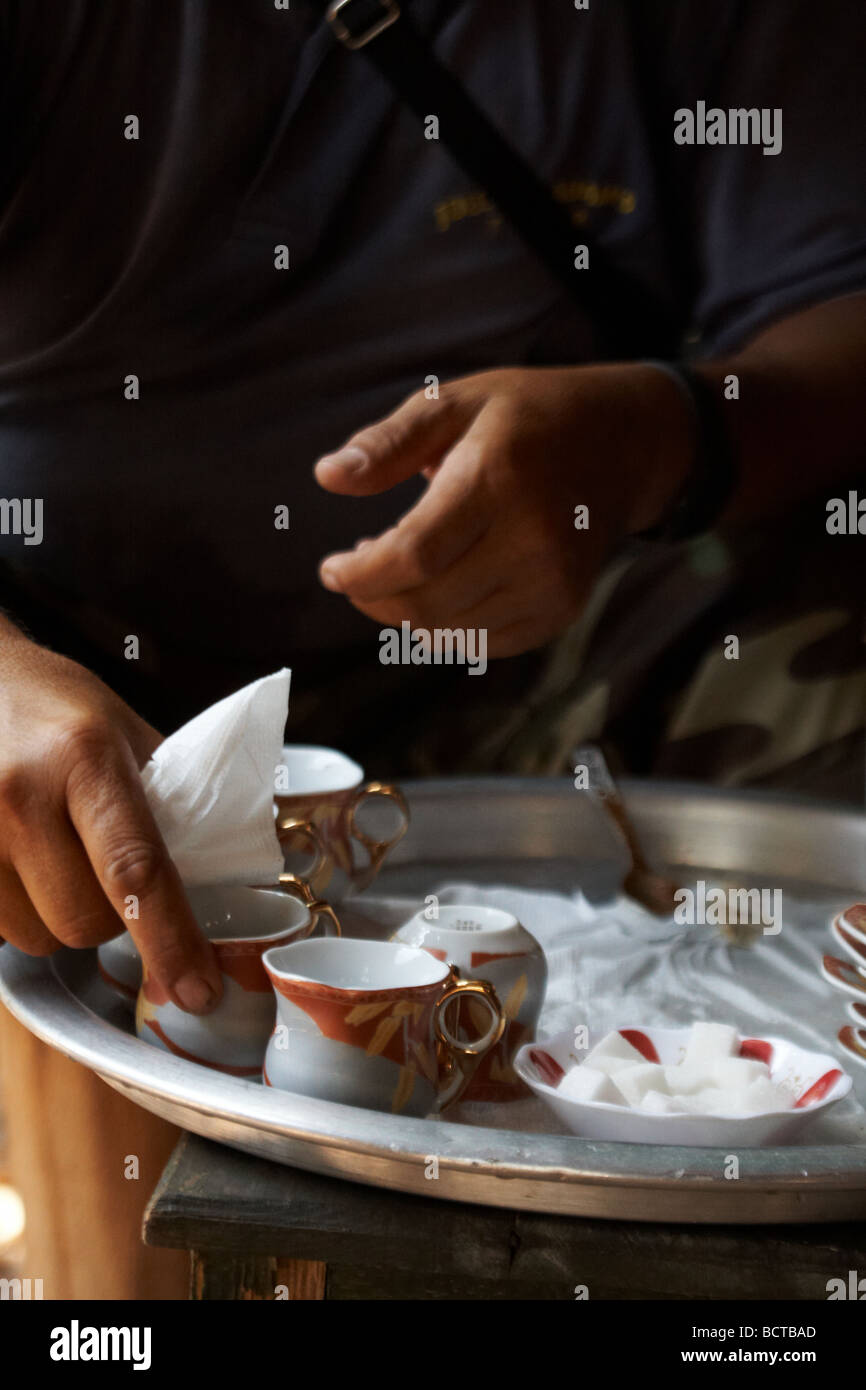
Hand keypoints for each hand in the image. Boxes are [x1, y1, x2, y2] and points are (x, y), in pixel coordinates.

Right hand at [0, 627, 220, 1012]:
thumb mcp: (127, 733)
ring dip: (58, 920)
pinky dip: (18, 912)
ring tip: (56, 863)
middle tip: (107, 876)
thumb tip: (230, 871)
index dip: (171, 942)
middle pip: (84, 921)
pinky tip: (20, 864)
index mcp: (85, 759)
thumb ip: (172, 800)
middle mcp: (20, 794)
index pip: (136, 871)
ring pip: (36, 937)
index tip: (199, 990)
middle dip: (110, 921)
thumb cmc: (57, 709)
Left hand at [316, 365, 691, 656]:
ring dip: (405, 613)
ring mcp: (554, 582)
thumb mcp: (455, 402)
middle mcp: (533, 539)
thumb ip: (388, 443)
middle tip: (356, 568)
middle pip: (426, 604)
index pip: (414, 555)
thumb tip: (327, 477)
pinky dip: (445, 627)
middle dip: (375, 597)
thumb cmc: (525, 417)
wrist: (623, 445)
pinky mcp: (561, 610)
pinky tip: (438, 588)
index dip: (362, 575)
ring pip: (449, 632)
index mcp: (498, 478)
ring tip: (396, 570)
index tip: (331, 569)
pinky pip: (482, 643)